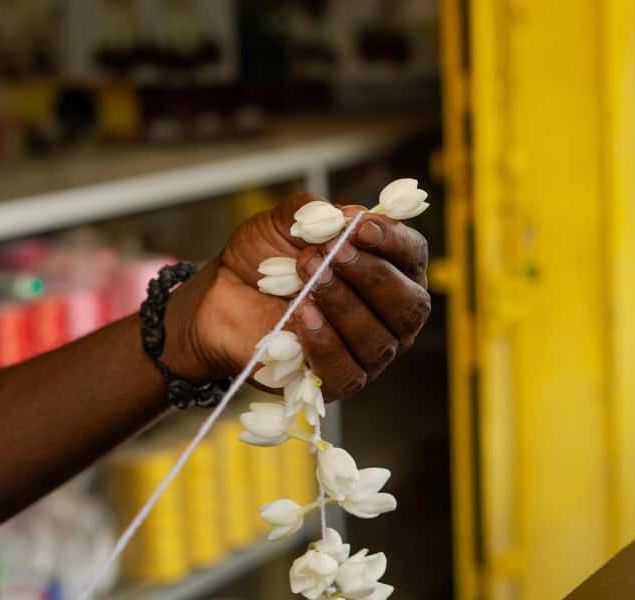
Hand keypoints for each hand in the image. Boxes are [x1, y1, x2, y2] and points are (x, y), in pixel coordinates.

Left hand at [165, 192, 430, 400]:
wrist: (222, 296)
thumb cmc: (265, 257)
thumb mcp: (284, 221)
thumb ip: (316, 213)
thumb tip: (352, 215)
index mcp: (390, 268)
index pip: (411, 255)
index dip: (393, 241)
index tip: (361, 227)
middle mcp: (390, 314)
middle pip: (407, 304)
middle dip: (369, 275)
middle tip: (330, 253)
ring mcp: (369, 353)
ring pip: (378, 339)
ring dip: (342, 304)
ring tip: (307, 276)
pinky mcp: (340, 382)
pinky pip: (348, 372)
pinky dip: (326, 342)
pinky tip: (302, 316)